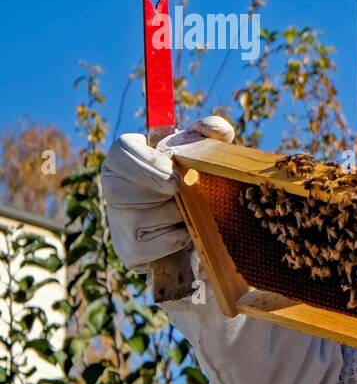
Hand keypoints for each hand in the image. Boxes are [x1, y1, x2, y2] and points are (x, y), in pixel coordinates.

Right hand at [101, 116, 234, 271]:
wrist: (195, 224)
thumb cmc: (192, 178)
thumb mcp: (201, 149)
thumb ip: (210, 131)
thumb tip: (217, 130)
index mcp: (123, 159)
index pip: (120, 151)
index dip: (146, 162)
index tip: (173, 172)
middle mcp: (112, 190)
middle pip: (127, 189)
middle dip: (164, 192)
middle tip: (183, 191)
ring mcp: (118, 223)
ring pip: (148, 217)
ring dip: (179, 214)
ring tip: (188, 210)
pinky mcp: (131, 252)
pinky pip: (162, 242)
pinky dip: (181, 236)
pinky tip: (185, 231)